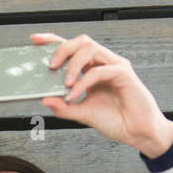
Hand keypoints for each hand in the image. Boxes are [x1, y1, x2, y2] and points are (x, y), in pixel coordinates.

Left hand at [32, 32, 172, 158]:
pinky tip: (74, 94)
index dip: (54, 41)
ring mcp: (114, 66)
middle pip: (81, 42)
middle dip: (62, 49)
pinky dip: (83, 82)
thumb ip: (63, 107)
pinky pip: (99, 70)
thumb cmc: (115, 120)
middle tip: (50, 65)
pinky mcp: (124, 74)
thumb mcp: (82, 114)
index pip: (72, 48)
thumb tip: (43, 99)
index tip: (35, 40)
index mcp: (93, 69)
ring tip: (64, 83)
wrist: (137, 132)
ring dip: (73, 64)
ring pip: (90, 49)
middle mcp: (104, 63)